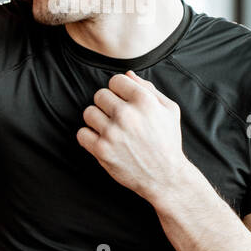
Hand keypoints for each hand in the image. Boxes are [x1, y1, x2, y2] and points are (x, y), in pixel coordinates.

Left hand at [76, 70, 191, 201]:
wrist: (165, 176)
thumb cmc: (167, 141)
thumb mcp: (169, 110)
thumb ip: (148, 89)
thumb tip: (127, 75)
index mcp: (144, 101)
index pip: (115, 80)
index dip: (119, 90)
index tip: (124, 101)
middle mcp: (126, 114)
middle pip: (99, 95)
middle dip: (107, 104)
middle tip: (118, 117)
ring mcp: (112, 132)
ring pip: (88, 112)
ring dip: (97, 120)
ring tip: (111, 129)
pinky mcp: (100, 149)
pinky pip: (81, 133)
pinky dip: (89, 137)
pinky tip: (103, 140)